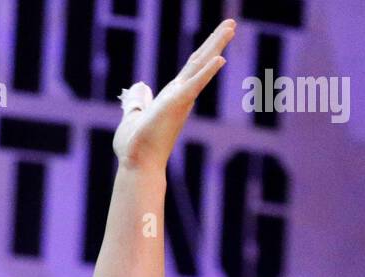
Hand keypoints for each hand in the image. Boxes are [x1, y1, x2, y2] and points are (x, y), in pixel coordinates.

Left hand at [113, 18, 236, 170]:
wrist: (136, 165)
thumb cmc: (134, 148)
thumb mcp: (133, 117)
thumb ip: (136, 102)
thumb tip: (138, 89)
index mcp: (172, 97)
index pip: (191, 69)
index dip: (204, 52)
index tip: (216, 38)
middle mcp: (180, 96)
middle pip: (200, 62)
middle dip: (215, 41)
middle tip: (231, 23)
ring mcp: (181, 100)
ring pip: (201, 66)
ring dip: (216, 46)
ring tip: (231, 27)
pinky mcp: (177, 105)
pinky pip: (195, 85)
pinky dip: (207, 72)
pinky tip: (220, 58)